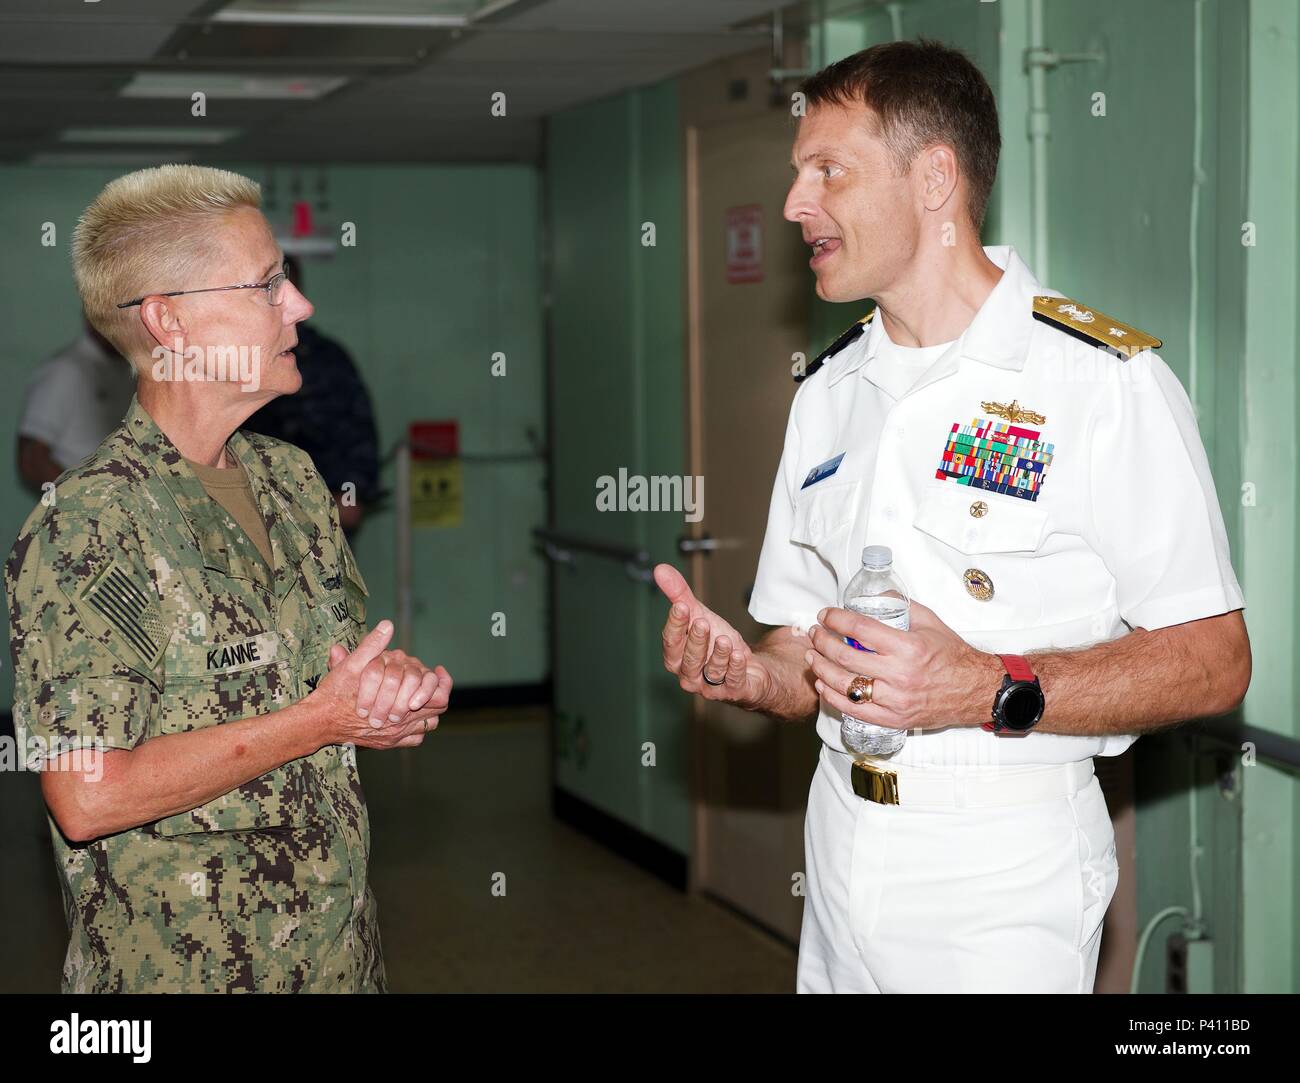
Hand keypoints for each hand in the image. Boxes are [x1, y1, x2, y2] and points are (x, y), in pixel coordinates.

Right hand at [311, 621, 452, 749]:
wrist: (318, 721)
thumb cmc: (335, 692)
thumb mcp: (352, 664)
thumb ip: (372, 646)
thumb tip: (387, 625)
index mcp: (398, 704)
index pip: (438, 698)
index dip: (442, 683)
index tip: (437, 670)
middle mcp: (400, 726)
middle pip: (435, 712)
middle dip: (434, 695)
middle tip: (428, 681)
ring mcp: (395, 737)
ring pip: (426, 725)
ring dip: (426, 711)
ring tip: (420, 696)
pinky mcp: (387, 744)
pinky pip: (414, 739)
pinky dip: (415, 729)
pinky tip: (408, 715)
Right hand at [654, 563, 772, 709]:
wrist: (746, 664)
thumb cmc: (716, 642)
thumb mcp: (698, 614)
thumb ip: (679, 594)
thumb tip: (660, 569)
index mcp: (677, 656)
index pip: (671, 642)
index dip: (675, 625)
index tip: (681, 606)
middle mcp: (690, 675)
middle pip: (688, 661)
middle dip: (695, 642)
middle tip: (701, 622)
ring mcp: (712, 686)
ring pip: (711, 673)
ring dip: (718, 656)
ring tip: (725, 639)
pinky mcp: (734, 690)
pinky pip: (733, 682)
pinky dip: (735, 668)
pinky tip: (738, 655)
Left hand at [804, 599, 999, 730]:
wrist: (974, 690)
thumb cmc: (952, 655)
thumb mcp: (930, 621)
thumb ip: (901, 606)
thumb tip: (876, 594)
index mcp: (908, 647)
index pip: (860, 630)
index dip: (836, 620)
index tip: (825, 615)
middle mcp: (899, 675)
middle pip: (845, 657)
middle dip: (822, 642)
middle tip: (814, 633)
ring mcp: (894, 700)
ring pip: (844, 684)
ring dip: (821, 668)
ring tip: (812, 655)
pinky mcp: (893, 719)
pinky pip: (854, 710)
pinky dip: (833, 697)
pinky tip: (823, 684)